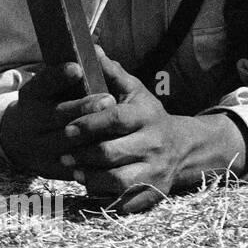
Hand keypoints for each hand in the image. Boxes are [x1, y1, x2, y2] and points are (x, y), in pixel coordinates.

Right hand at [0, 61, 114, 175]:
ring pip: (68, 143)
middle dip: (83, 107)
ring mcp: (39, 147)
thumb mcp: (45, 88)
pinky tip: (110, 152)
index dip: (59, 77)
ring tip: (115, 128)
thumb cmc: (43, 106)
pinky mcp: (51, 167)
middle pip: (57, 115)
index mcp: (31, 97)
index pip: (42, 84)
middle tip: (108, 100)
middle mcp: (31, 122)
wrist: (18, 140)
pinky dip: (93, 160)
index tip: (77, 68)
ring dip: (93, 135)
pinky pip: (74, 165)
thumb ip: (68, 74)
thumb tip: (96, 51)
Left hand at [61, 50, 241, 213]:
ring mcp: (155, 170)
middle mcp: (154, 144)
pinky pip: (126, 200)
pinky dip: (105, 196)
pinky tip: (88, 186)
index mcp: (146, 116)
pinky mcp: (154, 192)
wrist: (185, 147)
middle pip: (113, 153)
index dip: (89, 124)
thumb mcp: (135, 91)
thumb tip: (91, 47)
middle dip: (84, 154)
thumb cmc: (148, 116)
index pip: (115, 120)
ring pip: (118, 180)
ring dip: (91, 177)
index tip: (67, 128)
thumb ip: (112, 73)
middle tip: (62, 153)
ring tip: (72, 170)